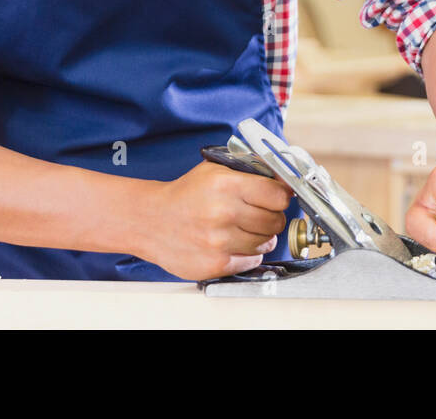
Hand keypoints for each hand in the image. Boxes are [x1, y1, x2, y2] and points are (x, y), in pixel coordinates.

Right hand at [139, 161, 290, 279]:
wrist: (150, 220)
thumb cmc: (185, 194)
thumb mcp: (214, 170)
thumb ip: (249, 171)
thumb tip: (285, 178)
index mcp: (226, 185)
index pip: (278, 196)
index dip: (281, 197)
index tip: (278, 198)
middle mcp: (224, 213)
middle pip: (275, 221)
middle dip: (272, 217)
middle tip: (259, 214)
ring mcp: (219, 242)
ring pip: (266, 243)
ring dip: (261, 237)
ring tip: (243, 229)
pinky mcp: (215, 264)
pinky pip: (252, 260)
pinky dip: (248, 253)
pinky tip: (233, 242)